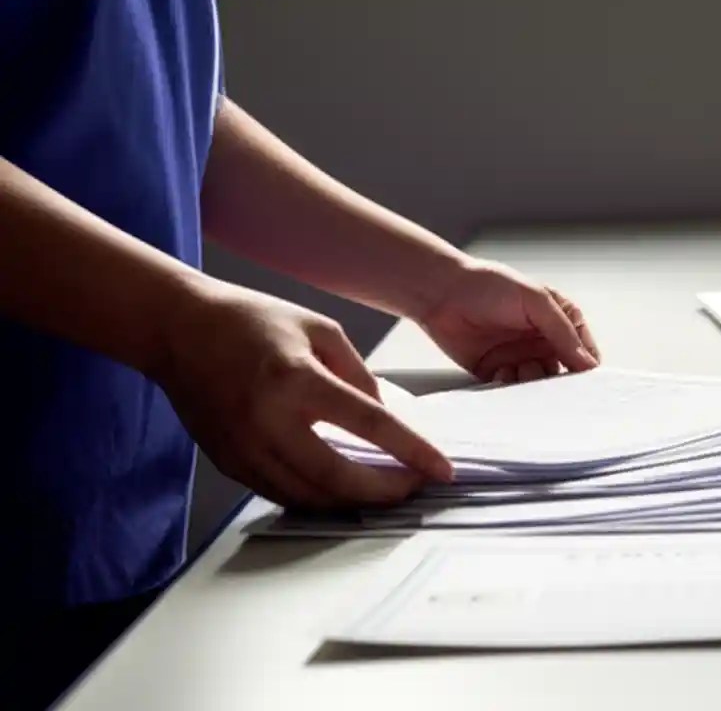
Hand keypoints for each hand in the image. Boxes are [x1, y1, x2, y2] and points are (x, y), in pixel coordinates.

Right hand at [153, 279, 452, 509]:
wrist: (178, 330)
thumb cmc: (251, 321)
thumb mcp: (320, 329)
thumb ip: (359, 375)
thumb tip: (384, 420)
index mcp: (297, 380)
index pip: (370, 426)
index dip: (412, 451)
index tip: (441, 469)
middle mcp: (268, 421)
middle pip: (339, 477)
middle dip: (385, 490)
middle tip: (415, 487)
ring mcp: (244, 448)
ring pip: (310, 497)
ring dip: (354, 501)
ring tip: (384, 490)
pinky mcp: (229, 463)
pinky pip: (282, 495)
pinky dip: (318, 498)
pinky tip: (343, 490)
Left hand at [417, 258, 600, 382]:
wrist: (442, 292)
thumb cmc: (489, 284)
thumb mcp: (536, 300)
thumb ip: (563, 331)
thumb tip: (587, 363)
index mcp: (558, 320)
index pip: (583, 352)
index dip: (585, 368)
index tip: (583, 382)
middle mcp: (541, 341)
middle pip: (562, 374)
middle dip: (555, 380)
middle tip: (542, 373)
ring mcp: (520, 357)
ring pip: (537, 384)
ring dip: (530, 382)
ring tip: (516, 367)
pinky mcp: (496, 372)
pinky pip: (510, 389)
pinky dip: (508, 386)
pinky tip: (498, 371)